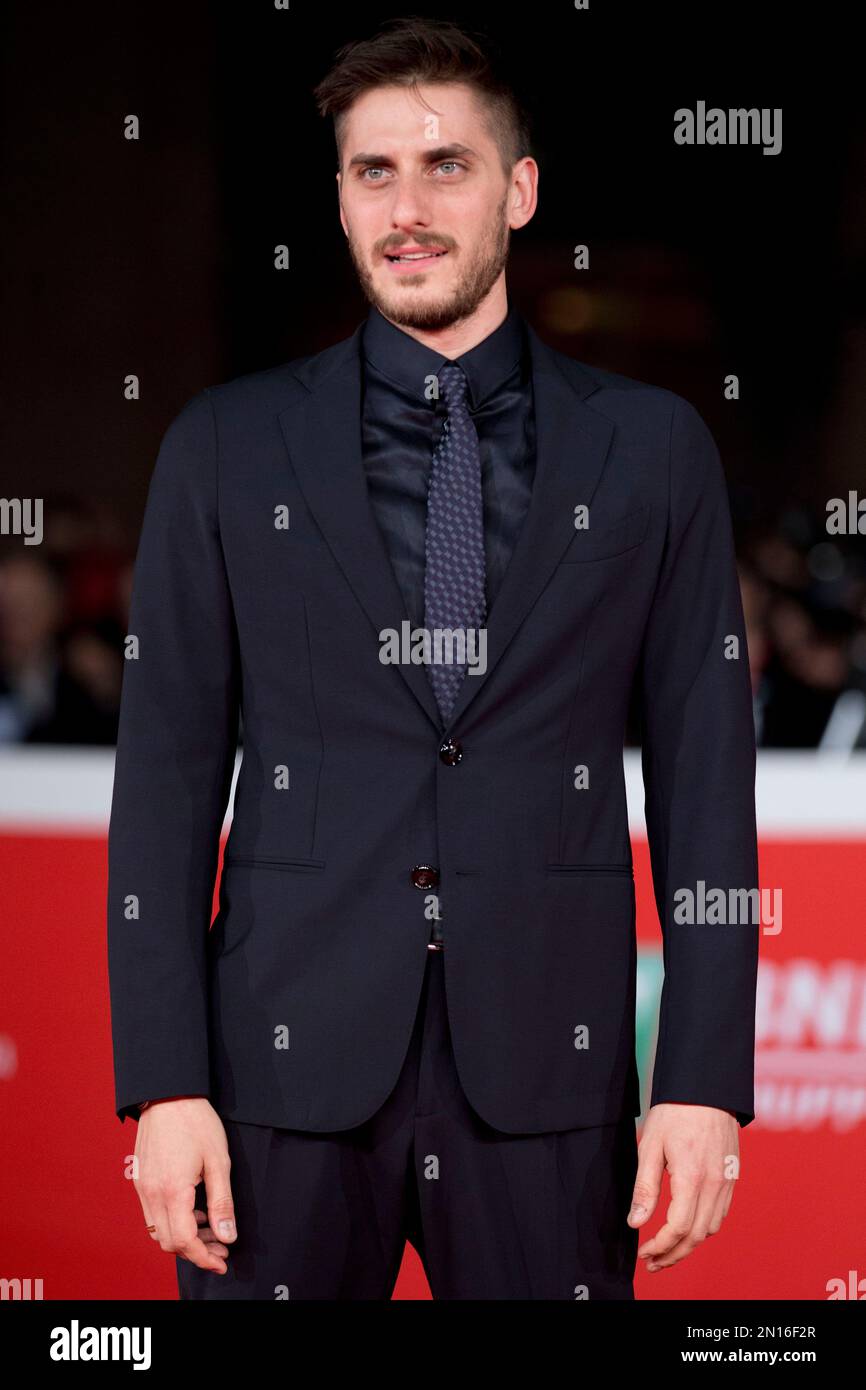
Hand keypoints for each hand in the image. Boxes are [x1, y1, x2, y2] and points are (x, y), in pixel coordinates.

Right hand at [134, 1097, 236, 1273]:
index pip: (184, 1242)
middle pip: (168, 1242)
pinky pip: (152, 1214)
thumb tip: (228, 1236)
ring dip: (182, 1237)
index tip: (222, 1261)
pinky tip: (191, 1209)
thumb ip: (222, 1202)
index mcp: (172, 1191)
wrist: (168, 1093)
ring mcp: (142, 1187)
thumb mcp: (218, 1161)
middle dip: (195, 1251)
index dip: (204, 1258)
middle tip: (220, 1246)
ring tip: (209, 1227)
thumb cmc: (196, 1122)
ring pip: (158, 1231)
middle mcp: (151, 1193)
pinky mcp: (139, 1179)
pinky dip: (171, 1221)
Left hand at [627, 1103, 738, 1271]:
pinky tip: (687, 1228)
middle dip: (673, 1255)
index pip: (677, 1229)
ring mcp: (727, 1183)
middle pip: (696, 1236)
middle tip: (652, 1263)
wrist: (707, 1089)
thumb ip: (645, 1187)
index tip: (644, 1253)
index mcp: (692, 1178)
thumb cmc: (675, 1112)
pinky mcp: (731, 1178)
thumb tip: (636, 1223)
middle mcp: (714, 1185)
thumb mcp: (651, 1145)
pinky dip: (703, 1229)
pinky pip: (720, 1215)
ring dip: (688, 1245)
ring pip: (710, 1229)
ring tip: (666, 1250)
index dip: (659, 1247)